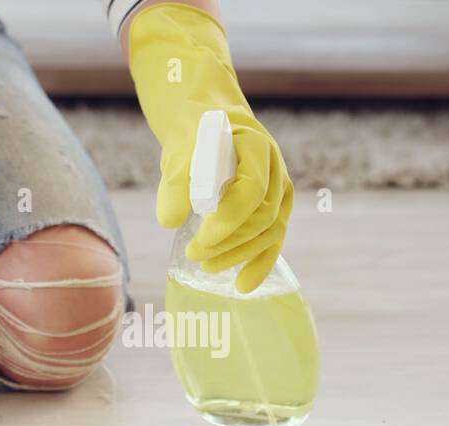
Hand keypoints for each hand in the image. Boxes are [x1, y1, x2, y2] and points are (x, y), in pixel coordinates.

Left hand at [127, 3, 293, 292]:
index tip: (200, 238)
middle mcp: (276, 168)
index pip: (252, 191)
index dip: (229, 220)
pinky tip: (243, 285)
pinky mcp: (274, 206)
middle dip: (230, 242)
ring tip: (206, 268)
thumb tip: (168, 221)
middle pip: (264, 216)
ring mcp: (279, 189)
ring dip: (240, 255)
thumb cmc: (193, 131)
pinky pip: (273, 238)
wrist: (208, 116)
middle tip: (194, 255)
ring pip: (271, 231)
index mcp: (256, 146)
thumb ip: (175, 182)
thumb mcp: (179, 149)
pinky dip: (260, 263)